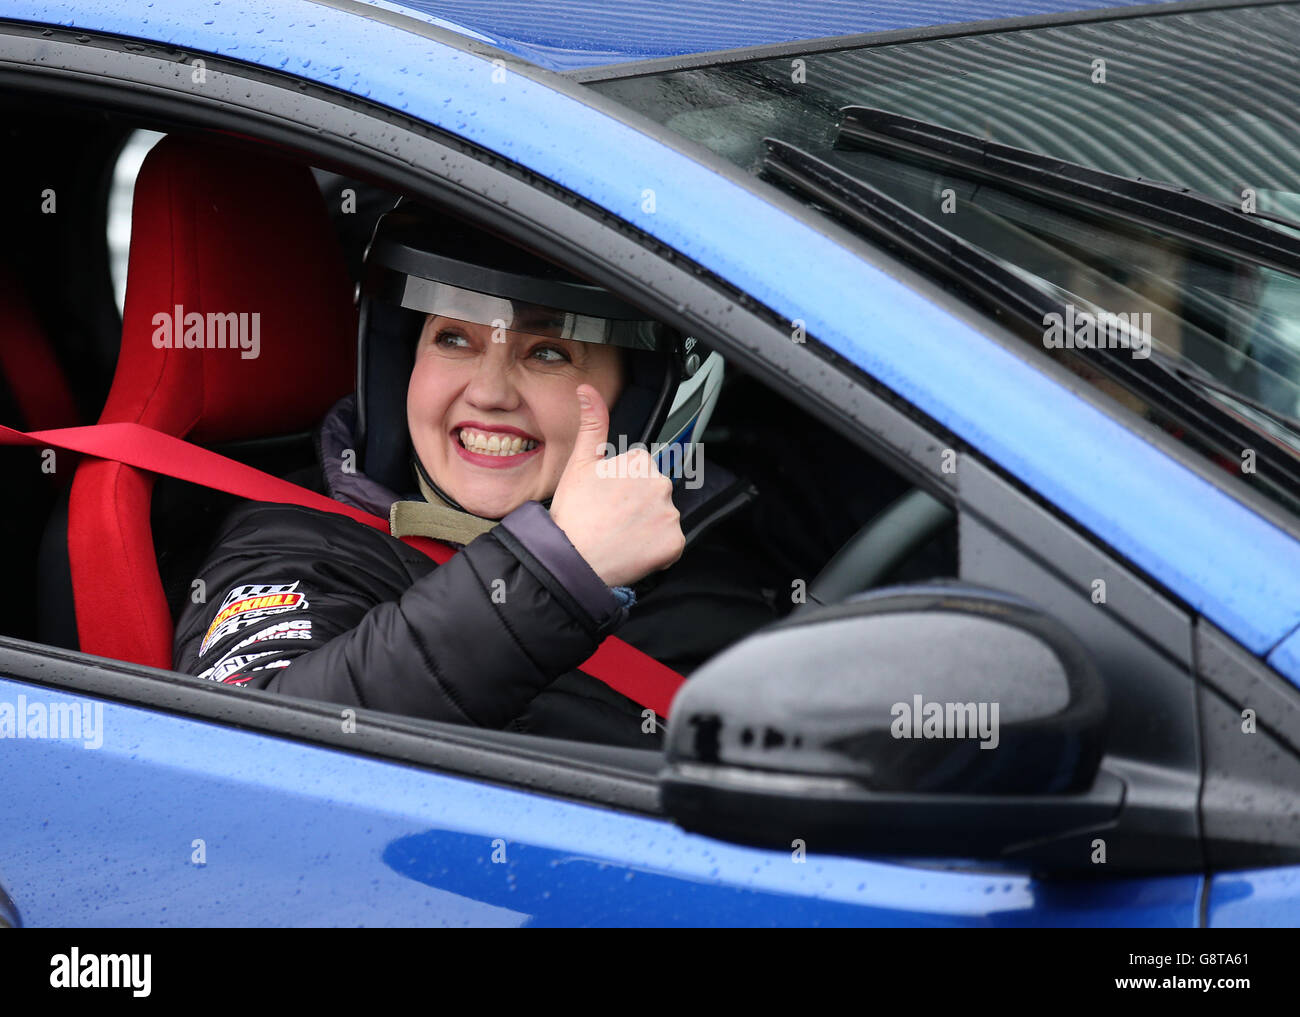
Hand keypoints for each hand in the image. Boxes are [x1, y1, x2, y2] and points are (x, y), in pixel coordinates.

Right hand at [549, 384, 684, 587]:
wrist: (572, 559)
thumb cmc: (573, 514)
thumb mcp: (579, 463)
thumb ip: (592, 424)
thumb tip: (588, 390)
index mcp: (640, 461)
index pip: (639, 472)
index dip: (621, 488)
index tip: (605, 500)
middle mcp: (661, 484)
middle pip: (653, 494)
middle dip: (636, 506)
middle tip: (610, 519)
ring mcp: (670, 514)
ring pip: (661, 518)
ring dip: (646, 528)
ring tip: (618, 536)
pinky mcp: (674, 543)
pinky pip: (670, 545)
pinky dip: (655, 550)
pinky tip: (632, 550)